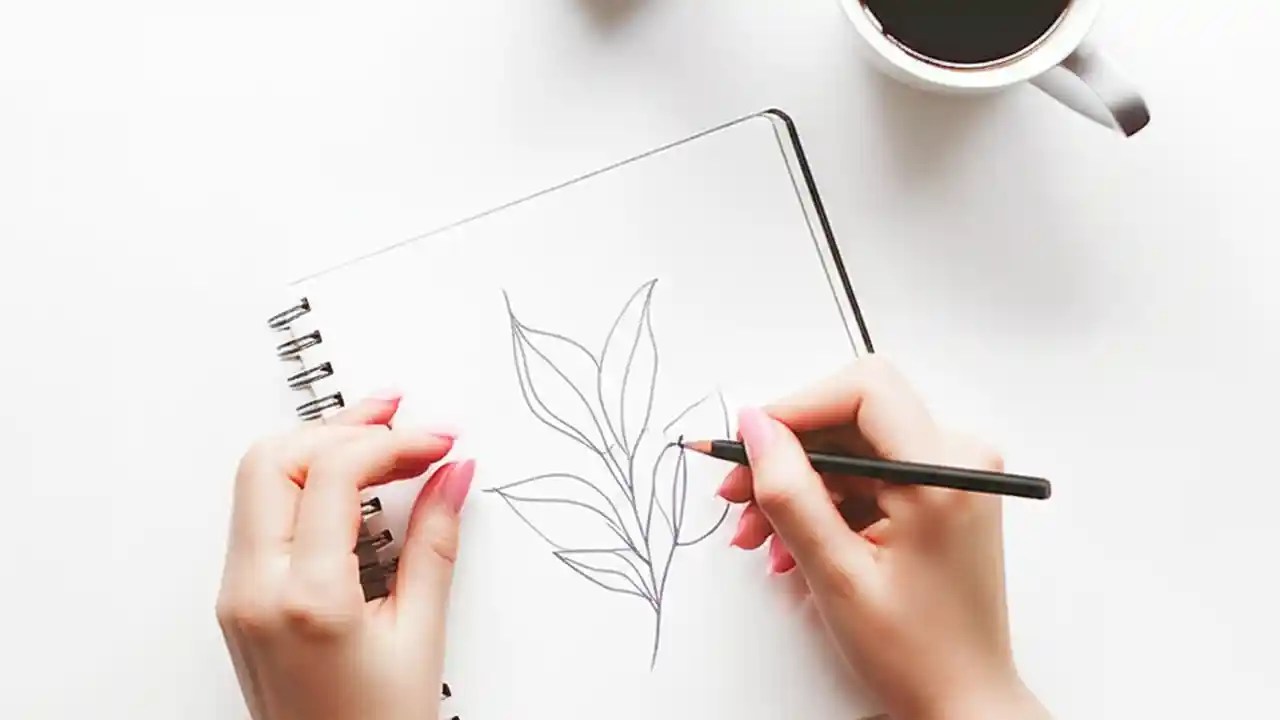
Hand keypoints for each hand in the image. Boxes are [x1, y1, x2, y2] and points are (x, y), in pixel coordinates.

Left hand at [216, 393, 472, 719]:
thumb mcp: (421, 635)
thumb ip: (436, 542)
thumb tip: (452, 475)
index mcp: (305, 599)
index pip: (333, 473)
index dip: (392, 441)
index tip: (438, 441)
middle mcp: (255, 590)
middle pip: (275, 459)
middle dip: (343, 426)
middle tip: (402, 417)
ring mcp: (237, 594)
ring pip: (258, 478)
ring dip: (319, 446)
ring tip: (381, 435)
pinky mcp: (239, 599)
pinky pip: (260, 513)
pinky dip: (304, 481)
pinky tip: (352, 480)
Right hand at [720, 358, 1047, 719]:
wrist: (962, 701)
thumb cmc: (916, 652)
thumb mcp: (835, 572)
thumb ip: (790, 492)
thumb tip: (755, 427)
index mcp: (945, 472)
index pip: (864, 389)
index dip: (796, 408)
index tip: (749, 444)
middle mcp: (957, 460)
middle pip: (850, 418)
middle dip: (785, 455)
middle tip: (736, 496)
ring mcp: (948, 477)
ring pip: (849, 449)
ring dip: (796, 486)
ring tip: (759, 537)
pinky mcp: (935, 495)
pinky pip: (864, 477)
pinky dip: (822, 504)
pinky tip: (791, 544)